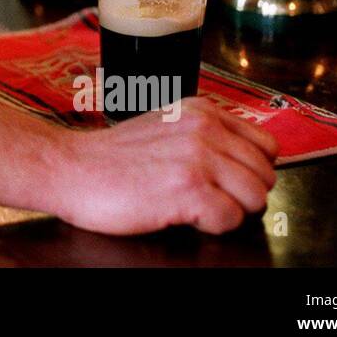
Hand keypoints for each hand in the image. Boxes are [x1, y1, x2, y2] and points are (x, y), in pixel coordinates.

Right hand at [48, 97, 277, 234]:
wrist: (70, 168)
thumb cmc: (110, 156)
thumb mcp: (164, 126)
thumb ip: (202, 134)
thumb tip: (241, 160)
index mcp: (202, 111)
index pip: (266, 145)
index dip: (250, 169)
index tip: (226, 179)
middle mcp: (204, 129)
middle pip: (265, 174)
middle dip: (242, 194)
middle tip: (207, 198)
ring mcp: (197, 157)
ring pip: (256, 196)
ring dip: (230, 210)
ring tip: (195, 206)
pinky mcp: (187, 188)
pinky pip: (231, 219)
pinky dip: (212, 226)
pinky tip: (183, 215)